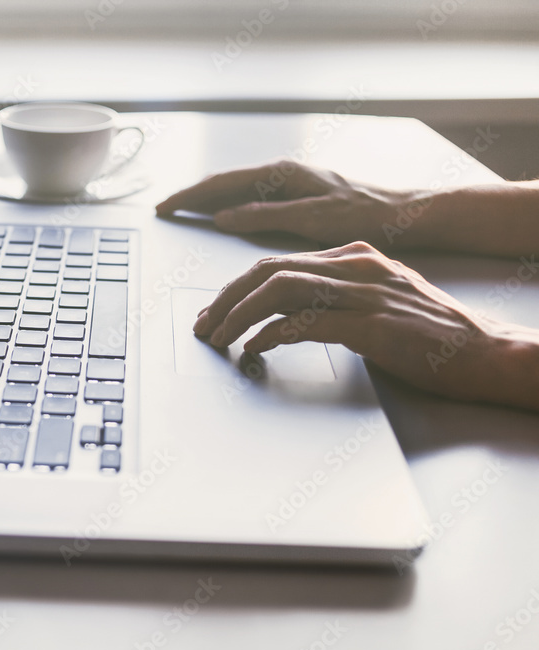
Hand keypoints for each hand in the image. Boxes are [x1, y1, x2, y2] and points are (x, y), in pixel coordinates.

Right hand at [156, 161, 415, 248]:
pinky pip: (250, 195)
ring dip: (208, 199)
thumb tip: (223, 217)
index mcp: (280, 174)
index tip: (165, 207)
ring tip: (184, 210)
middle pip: (224, 182)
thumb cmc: (362, 214)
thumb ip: (262, 215)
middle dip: (192, 196)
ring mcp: (288, 181)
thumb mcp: (309, 219)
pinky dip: (228, 203)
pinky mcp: (296, 193)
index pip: (221, 183)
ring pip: (236, 188)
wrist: (402, 212)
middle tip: (165, 209)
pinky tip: (223, 212)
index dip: (189, 197)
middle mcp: (281, 173)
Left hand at [193, 241, 538, 409]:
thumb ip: (335, 296)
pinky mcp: (373, 325)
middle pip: (269, 271)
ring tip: (220, 338)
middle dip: (227, 299)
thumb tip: (284, 315)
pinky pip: (307, 322)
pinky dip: (272, 334)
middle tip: (204, 326)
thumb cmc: (431, 333)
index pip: (278, 263)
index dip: (237, 287)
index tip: (215, 312)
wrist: (487, 350)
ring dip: (240, 315)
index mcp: (355, 256)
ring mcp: (365, 293)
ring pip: (280, 290)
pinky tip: (255, 349)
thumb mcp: (378, 299)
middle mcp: (356, 266)